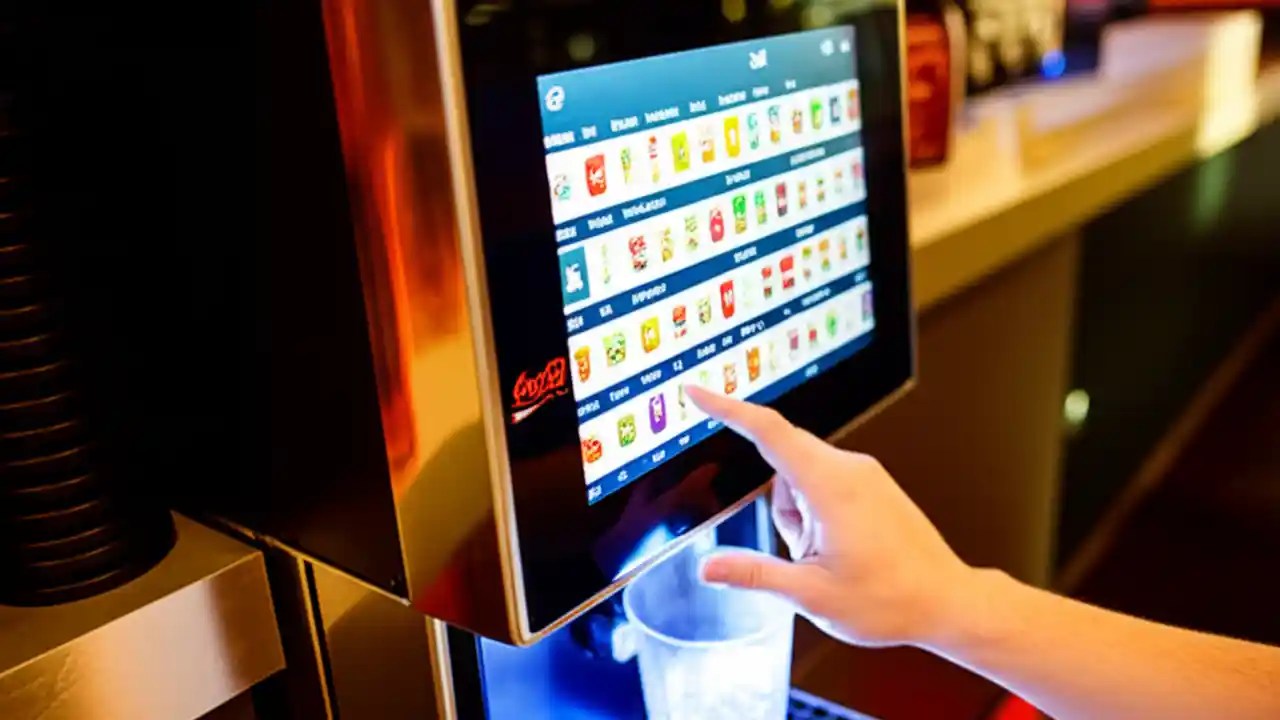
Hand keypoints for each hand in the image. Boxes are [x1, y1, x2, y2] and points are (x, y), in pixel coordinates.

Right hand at [687, 385, 976, 647]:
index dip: (727, 409)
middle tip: (806, 554)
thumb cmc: (891, 600)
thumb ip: (755, 574)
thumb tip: (709, 567)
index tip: (697, 392)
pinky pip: (824, 485)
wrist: (948, 603)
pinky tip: (842, 551)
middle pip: (782, 465)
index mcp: (831, 486)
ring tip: (829, 559)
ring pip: (801, 480)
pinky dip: (818, 515)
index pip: (768, 432)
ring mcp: (865, 474)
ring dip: (799, 517)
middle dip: (780, 510)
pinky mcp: (872, 484)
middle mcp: (850, 468)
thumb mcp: (812, 595)